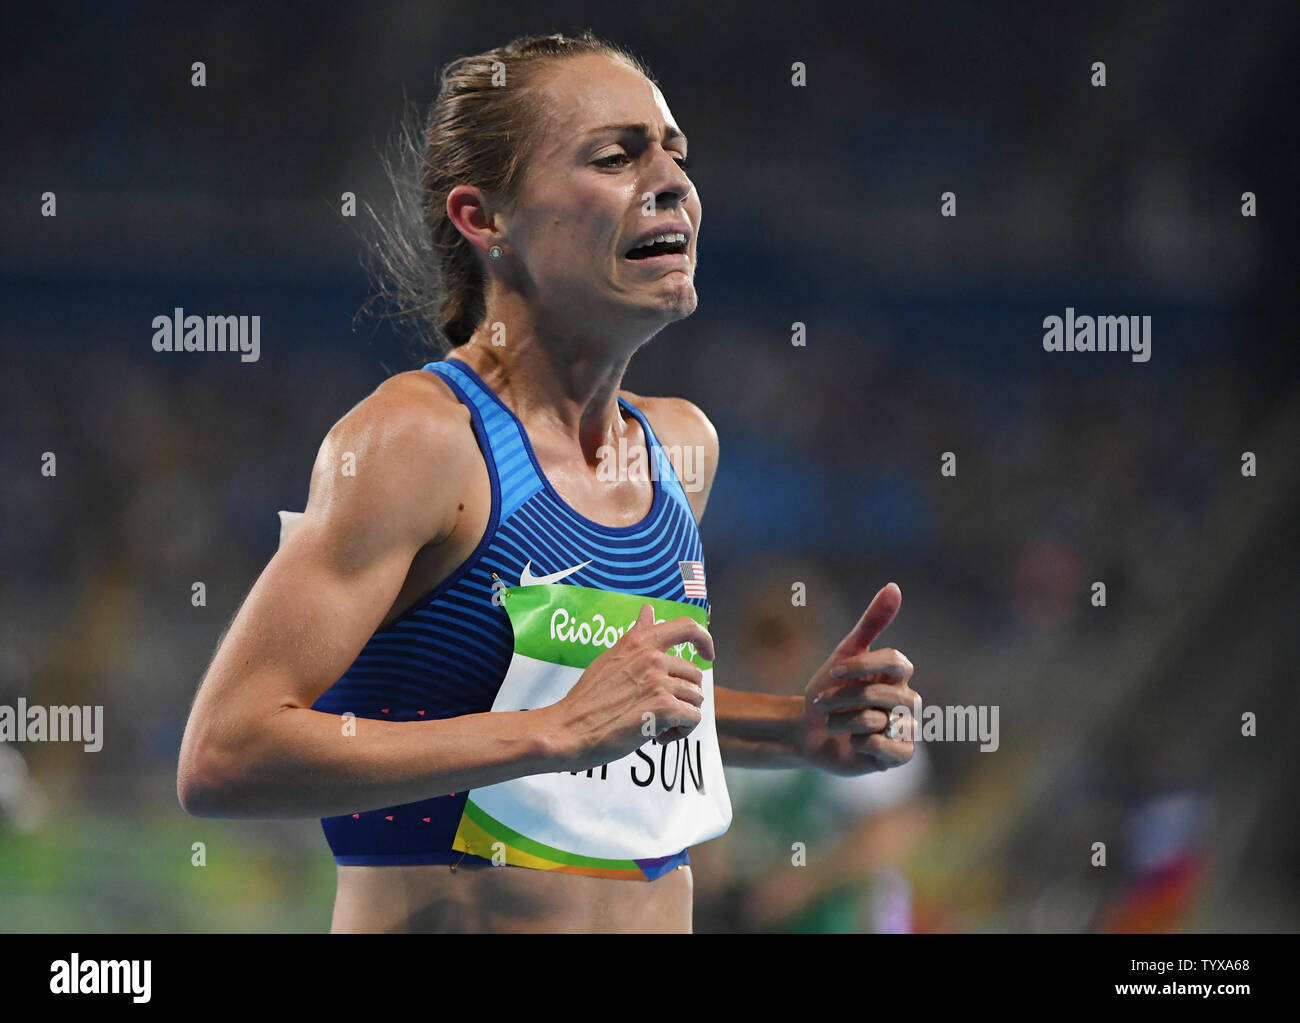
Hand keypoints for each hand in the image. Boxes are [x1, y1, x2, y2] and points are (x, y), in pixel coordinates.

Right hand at [544, 603, 714, 770]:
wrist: (567, 730)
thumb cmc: (586, 699)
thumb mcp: (610, 657)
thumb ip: (635, 636)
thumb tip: (648, 610)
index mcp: (640, 642)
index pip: (687, 626)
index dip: (704, 640)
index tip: (707, 656)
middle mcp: (652, 657)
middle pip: (695, 675)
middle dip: (684, 697)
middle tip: (660, 713)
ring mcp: (659, 681)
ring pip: (696, 699)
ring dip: (682, 717)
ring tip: (658, 726)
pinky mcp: (663, 707)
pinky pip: (693, 719)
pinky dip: (681, 732)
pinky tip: (659, 737)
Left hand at [795, 582, 917, 774]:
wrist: (808, 731)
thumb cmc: (829, 690)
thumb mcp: (844, 654)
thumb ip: (871, 624)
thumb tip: (894, 586)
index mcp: (898, 674)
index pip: (895, 660)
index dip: (861, 666)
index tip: (833, 671)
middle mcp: (909, 700)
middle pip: (880, 693)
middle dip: (842, 698)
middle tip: (823, 704)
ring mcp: (907, 728)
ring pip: (878, 721)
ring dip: (844, 722)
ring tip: (835, 724)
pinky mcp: (899, 754)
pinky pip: (886, 747)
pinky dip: (860, 743)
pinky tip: (853, 743)